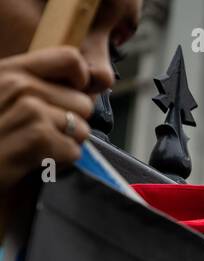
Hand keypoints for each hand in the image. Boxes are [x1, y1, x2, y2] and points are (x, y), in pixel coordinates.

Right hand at [0, 47, 94, 194]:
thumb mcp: (6, 97)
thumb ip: (43, 86)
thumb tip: (98, 81)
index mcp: (10, 70)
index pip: (71, 58)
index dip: (82, 81)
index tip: (71, 97)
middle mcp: (18, 85)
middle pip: (84, 102)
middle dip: (71, 123)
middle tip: (43, 134)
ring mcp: (29, 110)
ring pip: (82, 129)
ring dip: (65, 144)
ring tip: (37, 147)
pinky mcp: (38, 137)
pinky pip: (75, 151)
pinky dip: (60, 162)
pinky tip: (36, 161)